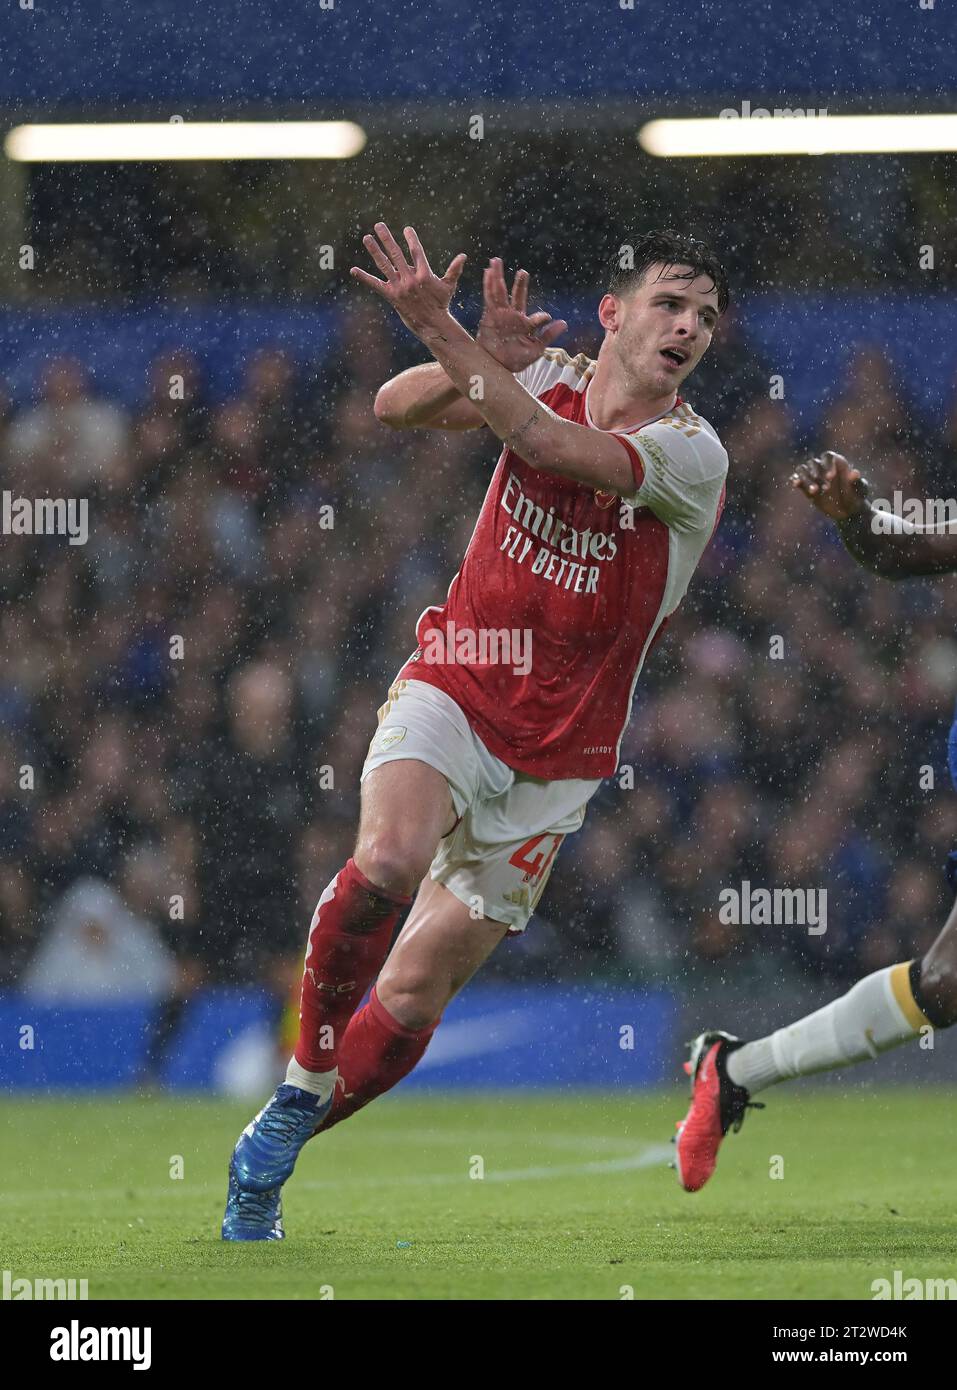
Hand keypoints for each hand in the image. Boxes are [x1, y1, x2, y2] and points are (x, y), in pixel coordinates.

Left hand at [350, 221, 465, 338]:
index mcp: (424, 273)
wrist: (432, 324)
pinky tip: (353, 270)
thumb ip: (454, 270)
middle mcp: (410, 278)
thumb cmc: (441, 304)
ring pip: (384, 265)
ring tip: (366, 238)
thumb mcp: (448, 286)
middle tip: (378, 225)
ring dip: (374, 251)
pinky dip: (364, 277)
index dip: (411, 239)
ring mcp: (399, 287)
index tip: (406, 229)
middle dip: (387, 238)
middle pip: (396, 254)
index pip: (416, 251)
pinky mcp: (391, 296)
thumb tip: (463, 256)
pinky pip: (375, 285)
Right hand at [477, 258, 566, 370]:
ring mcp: (501, 315)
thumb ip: (548, 336)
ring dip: (499, 277)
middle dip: (520, 284)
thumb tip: (564, 323)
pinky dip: (489, 284)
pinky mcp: (490, 315)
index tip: (546, 319)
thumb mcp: (536, 349)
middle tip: (523, 272)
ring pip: (501, 292)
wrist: (496, 367)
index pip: (537, 318)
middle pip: (518, 297)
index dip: (542, 318)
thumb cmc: (516, 360)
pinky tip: (488, 271)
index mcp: (526, 326)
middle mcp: (513, 318)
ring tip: (496, 261)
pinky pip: (490, 297)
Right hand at [790, 451, 870, 520]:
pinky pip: (797, 480)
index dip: (827, 464)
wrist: (848, 510)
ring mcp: (813, 477)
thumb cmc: (857, 496)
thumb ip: (857, 482)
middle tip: (827, 489)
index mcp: (837, 463)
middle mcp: (823, 467)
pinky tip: (796, 484)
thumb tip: (855, 473)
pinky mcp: (806, 487)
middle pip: (814, 463)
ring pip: (803, 470)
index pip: (828, 456)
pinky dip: (796, 480)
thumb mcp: (861, 490)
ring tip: (814, 491)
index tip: (831, 477)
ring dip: (806, 479)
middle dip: (818, 474)